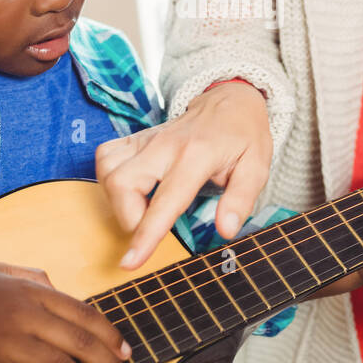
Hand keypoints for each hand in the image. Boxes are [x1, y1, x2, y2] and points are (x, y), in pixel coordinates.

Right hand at [96, 81, 270, 268]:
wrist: (231, 100)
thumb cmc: (244, 136)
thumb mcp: (257, 167)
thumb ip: (241, 199)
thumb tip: (226, 230)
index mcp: (196, 156)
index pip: (165, 201)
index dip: (146, 235)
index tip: (130, 262)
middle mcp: (165, 146)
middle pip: (122, 184)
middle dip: (128, 218)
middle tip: (151, 227)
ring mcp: (147, 139)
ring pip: (108, 170)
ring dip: (117, 200)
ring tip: (143, 209)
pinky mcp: (136, 137)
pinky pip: (105, 156)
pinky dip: (109, 178)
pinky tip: (131, 188)